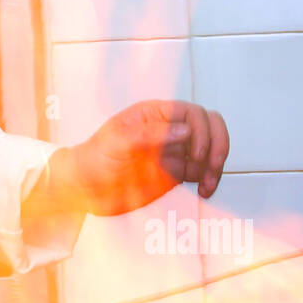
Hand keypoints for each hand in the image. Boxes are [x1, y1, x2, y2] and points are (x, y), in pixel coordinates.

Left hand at [67, 100, 229, 215]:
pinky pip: (204, 169)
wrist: (85, 189)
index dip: (201, 131)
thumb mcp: (117, 140)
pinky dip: (210, 178)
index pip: (193, 113)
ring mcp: (175, 150)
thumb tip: (185, 130)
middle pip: (210, 126)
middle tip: (208, 166)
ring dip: (216, 164)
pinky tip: (204, 189)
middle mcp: (169, 129)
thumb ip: (150, 133)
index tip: (193, 153)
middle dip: (216, 145)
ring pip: (211, 147)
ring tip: (207, 183)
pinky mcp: (177, 172)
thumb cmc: (94, 158)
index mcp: (155, 114)